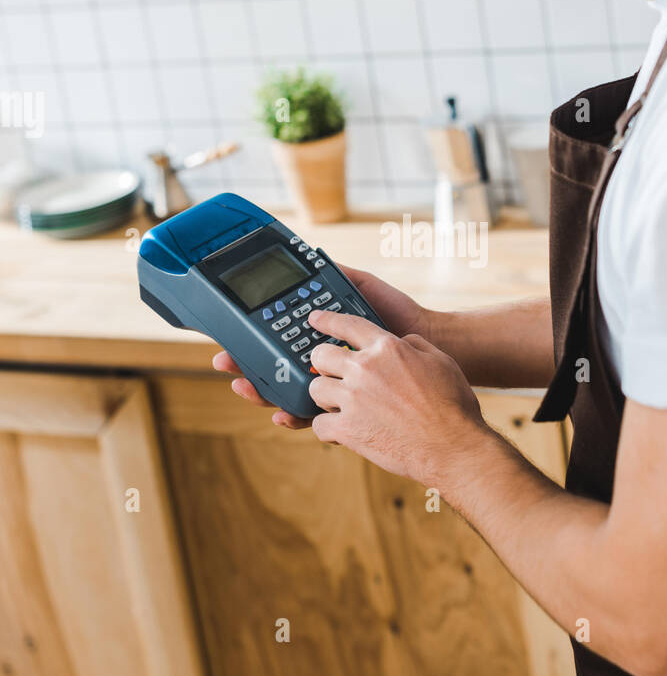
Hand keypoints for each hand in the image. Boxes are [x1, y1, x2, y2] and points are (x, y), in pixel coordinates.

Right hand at [211, 266, 432, 429]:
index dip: (252, 344)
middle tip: (225, 363)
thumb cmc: (400, 318)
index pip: (278, 343)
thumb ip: (338, 277)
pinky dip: (295, 417)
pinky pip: (317, 419)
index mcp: (321, 340)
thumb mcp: (364, 289)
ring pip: (288, 396)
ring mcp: (334, 389)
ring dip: (263, 395)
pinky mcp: (349, 410)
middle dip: (247, 369)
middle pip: (274, 371)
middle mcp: (322, 366)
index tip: (230, 340)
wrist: (431, 346)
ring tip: (246, 387)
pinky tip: (282, 414)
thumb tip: (310, 257)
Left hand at [299, 308, 487, 484]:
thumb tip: (402, 342)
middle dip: (323, 363)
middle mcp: (365, 369)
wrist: (452, 447)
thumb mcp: (440, 361)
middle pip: (321, 355)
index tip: (315, 319)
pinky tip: (343, 431)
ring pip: (315, 388)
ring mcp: (353, 399)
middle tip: (332, 374)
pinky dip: (329, 428)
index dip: (328, 320)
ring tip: (340, 405)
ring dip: (325, 397)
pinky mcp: (347, 429)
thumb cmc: (452, 405)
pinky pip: (319, 423)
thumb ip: (415, 345)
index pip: (347, 325)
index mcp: (388, 348)